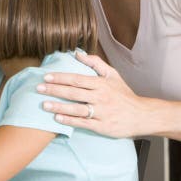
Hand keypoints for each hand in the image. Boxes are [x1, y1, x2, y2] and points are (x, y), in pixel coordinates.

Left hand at [35, 51, 150, 138]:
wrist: (142, 115)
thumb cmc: (124, 95)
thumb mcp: (113, 75)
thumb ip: (95, 63)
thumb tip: (77, 53)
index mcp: (101, 84)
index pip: (77, 79)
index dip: (60, 77)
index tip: (46, 77)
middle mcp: (100, 97)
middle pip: (73, 92)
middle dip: (54, 90)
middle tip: (38, 88)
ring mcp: (101, 112)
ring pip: (76, 108)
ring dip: (59, 106)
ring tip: (44, 104)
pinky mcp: (102, 126)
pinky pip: (83, 123)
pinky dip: (70, 121)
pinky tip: (57, 118)